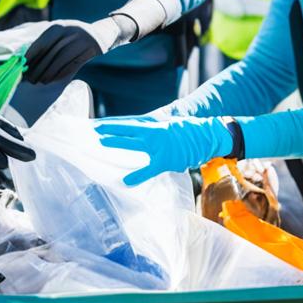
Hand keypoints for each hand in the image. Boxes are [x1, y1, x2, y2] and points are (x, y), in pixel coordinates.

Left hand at [22, 18, 127, 84]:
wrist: (102, 34)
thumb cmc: (74, 35)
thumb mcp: (61, 33)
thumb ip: (46, 42)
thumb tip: (26, 57)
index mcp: (58, 26)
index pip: (41, 43)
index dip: (30, 56)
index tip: (22, 66)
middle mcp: (69, 31)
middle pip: (49, 54)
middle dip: (38, 68)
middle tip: (28, 79)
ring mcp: (80, 40)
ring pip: (60, 60)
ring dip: (48, 73)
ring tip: (39, 81)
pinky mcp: (89, 50)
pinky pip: (71, 65)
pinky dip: (60, 74)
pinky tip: (52, 80)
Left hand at [95, 116, 231, 185]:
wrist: (209, 136)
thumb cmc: (190, 131)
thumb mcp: (170, 125)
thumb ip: (154, 130)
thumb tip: (140, 133)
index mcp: (156, 123)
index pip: (129, 121)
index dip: (113, 123)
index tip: (98, 123)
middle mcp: (156, 131)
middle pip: (128, 129)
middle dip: (110, 129)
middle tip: (93, 130)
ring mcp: (160, 145)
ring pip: (134, 143)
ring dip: (118, 142)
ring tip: (101, 142)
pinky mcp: (166, 160)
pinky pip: (149, 169)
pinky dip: (137, 176)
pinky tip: (126, 181)